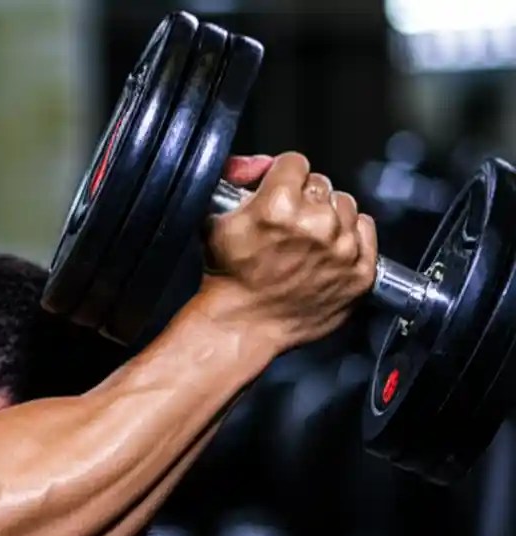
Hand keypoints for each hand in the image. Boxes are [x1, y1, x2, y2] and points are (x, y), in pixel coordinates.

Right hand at [199, 152, 377, 351]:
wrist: (243, 325)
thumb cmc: (229, 279)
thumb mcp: (217, 221)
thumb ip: (239, 180)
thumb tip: (257, 164)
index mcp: (279, 206)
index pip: (295, 163)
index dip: (282, 177)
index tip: (277, 191)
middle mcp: (316, 224)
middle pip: (321, 183)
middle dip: (304, 198)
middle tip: (288, 223)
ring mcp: (342, 249)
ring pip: (345, 205)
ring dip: (328, 216)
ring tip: (306, 240)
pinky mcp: (361, 271)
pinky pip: (366, 230)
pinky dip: (350, 237)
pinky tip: (326, 251)